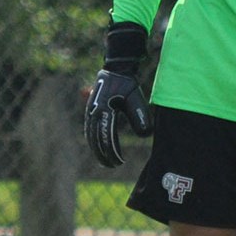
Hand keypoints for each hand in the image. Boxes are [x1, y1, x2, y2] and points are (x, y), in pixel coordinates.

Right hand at [85, 23, 153, 167]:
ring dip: (97, 149)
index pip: (107, 137)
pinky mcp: (91, 110)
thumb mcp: (136, 98)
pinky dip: (92, 140)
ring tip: (104, 161)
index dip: (113, 152)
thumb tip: (146, 135)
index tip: (119, 161)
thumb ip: (140, 116)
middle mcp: (94, 113)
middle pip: (96, 139)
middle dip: (103, 154)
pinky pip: (90, 129)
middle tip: (112, 166)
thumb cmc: (127, 84)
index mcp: (105, 111)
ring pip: (91, 136)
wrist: (115, 69)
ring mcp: (91, 111)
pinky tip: (97, 148)